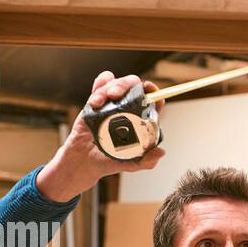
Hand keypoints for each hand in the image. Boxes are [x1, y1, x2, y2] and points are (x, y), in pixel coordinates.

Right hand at [37, 71, 166, 202]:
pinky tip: (95, 93)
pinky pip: (100, 85)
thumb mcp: (131, 163)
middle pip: (132, 85)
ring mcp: (112, 103)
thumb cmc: (111, 160)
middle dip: (124, 85)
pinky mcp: (97, 101)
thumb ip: (147, 160)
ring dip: (105, 89)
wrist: (86, 161)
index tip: (148, 90)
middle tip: (114, 95)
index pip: (151, 99)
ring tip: (96, 103)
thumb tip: (161, 152)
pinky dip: (99, 83)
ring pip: (114, 84)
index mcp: (141, 118)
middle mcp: (128, 107)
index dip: (152, 91)